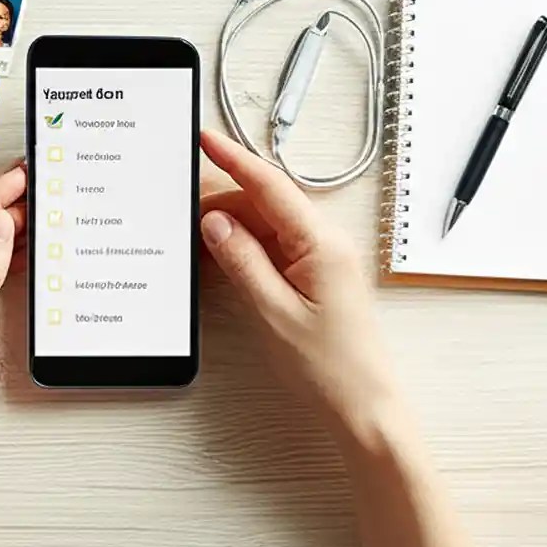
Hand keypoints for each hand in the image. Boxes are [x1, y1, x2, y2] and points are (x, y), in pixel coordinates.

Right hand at [198, 130, 397, 443]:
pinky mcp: (317, 275)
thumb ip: (242, 261)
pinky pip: (275, 247)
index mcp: (321, 243)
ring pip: (267, 225)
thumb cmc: (330, 368)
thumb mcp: (273, 312)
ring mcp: (322, 258)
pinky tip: (222, 260)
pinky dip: (245, 249)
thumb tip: (215, 223)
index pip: (269, 186)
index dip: (234, 159)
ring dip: (231, 228)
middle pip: (265, 203)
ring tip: (195, 243)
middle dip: (221, 202)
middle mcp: (326, 242)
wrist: (365, 406)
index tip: (205, 140)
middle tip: (181, 214)